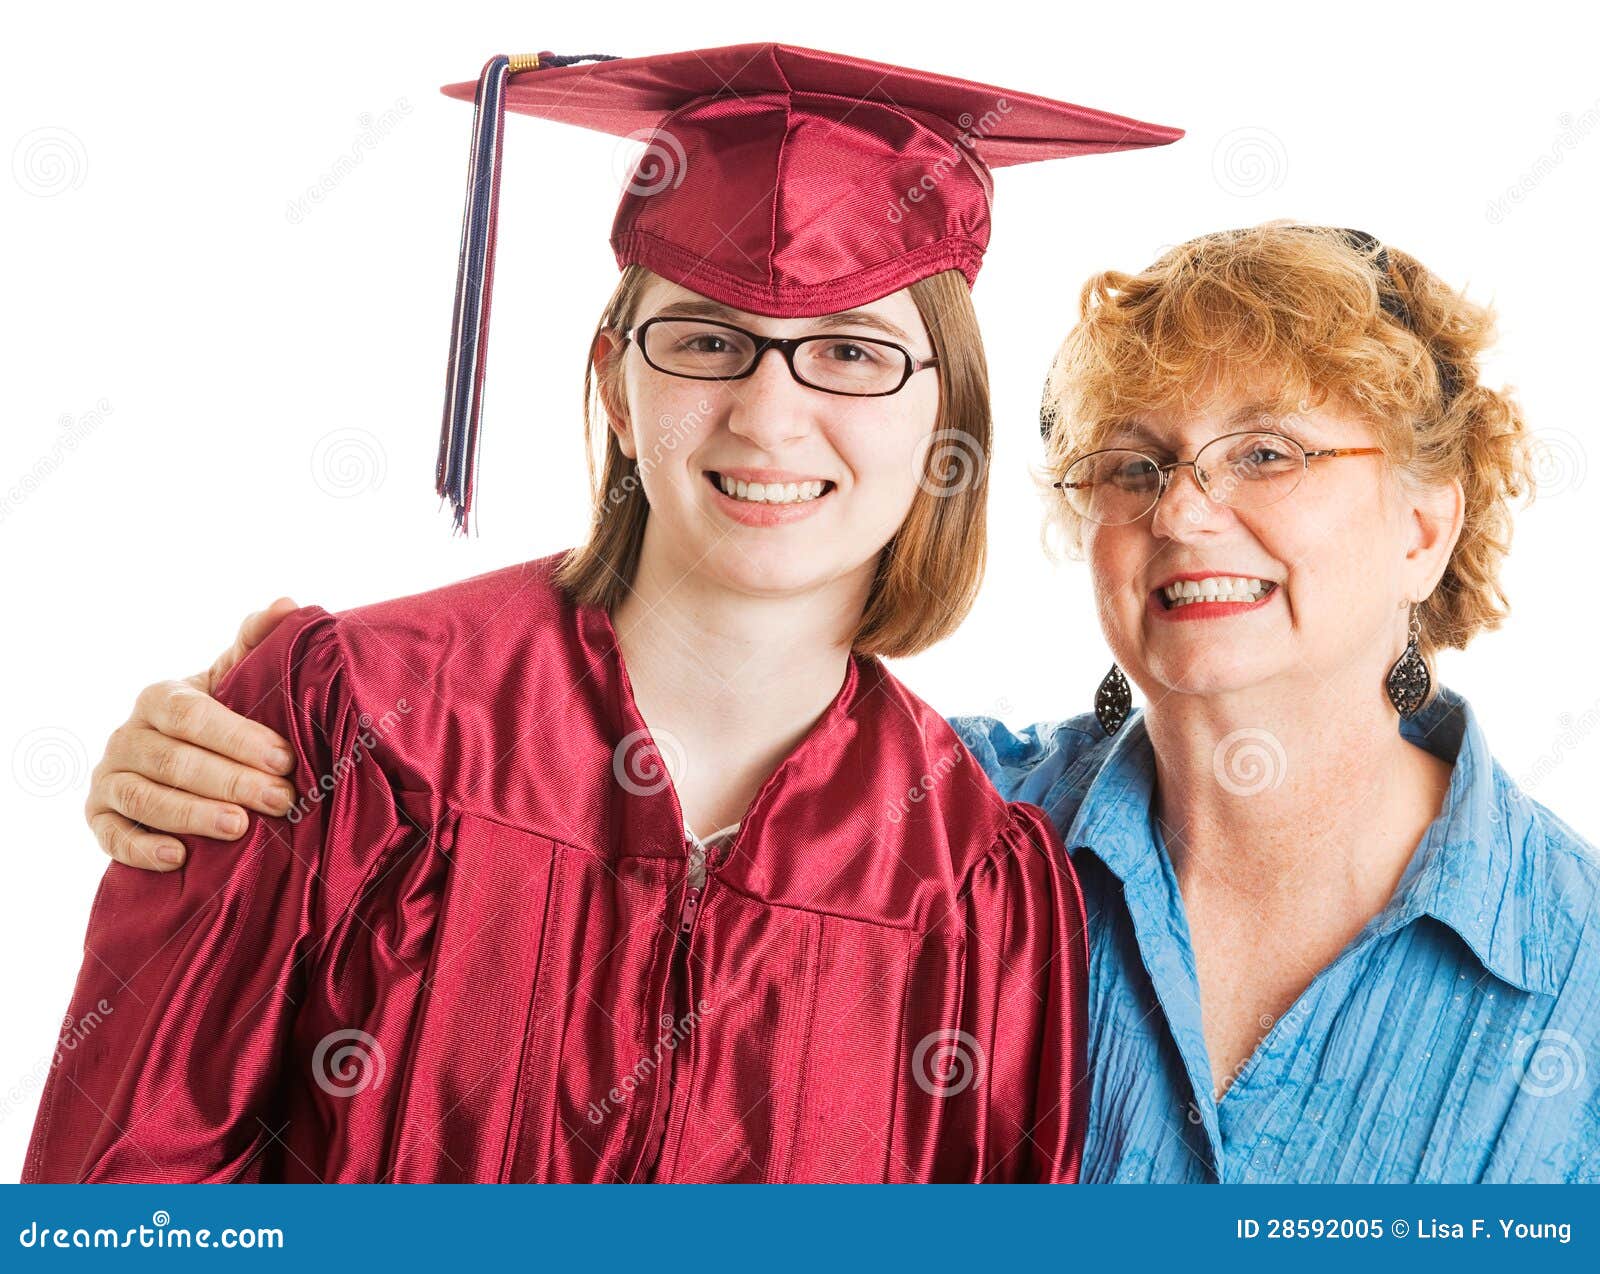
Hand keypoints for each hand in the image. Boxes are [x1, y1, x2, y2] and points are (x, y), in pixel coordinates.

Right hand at [86, 599, 303, 871]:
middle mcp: (127, 735)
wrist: (177, 765)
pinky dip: (142, 848)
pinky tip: (178, 857)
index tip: (286, 758)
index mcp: (161, 698)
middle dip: (231, 780)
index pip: (194, 716)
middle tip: (281, 799)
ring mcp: (108, 778)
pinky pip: (112, 836)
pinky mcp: (99, 819)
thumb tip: (287, 603)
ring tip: (240, 827)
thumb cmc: (219, 720)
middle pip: (174, 760)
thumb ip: (257, 645)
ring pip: (145, 797)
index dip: (239, 737)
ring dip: (193, 814)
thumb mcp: (235, 682)